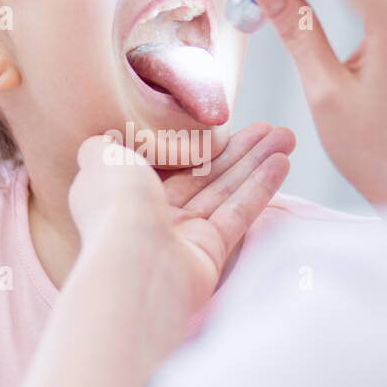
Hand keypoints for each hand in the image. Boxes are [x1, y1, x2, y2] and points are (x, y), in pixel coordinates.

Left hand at [70, 123, 294, 312]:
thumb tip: (104, 141)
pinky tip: (282, 162)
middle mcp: (153, 214)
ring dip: (257, 162)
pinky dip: (260, 187)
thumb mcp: (99, 158)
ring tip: (287, 136)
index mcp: (125, 192)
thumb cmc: (115, 204)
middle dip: (240, 149)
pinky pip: (237, 213)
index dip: (197, 142)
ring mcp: (182, 236)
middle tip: (273, 127)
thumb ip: (104, 148)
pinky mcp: (208, 253)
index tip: (222, 126)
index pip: (167, 163)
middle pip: (204, 175)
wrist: (134, 260)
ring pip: (225, 190)